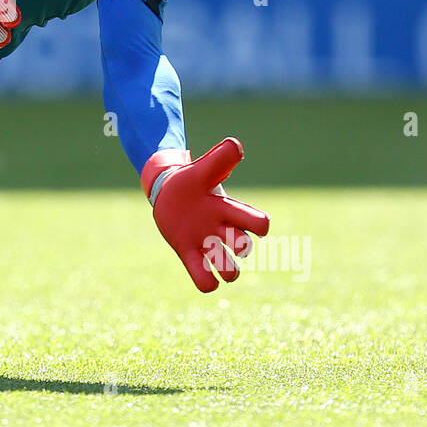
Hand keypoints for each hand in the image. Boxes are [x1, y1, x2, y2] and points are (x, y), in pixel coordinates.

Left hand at [142, 137, 270, 292]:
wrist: (167, 190)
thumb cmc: (190, 179)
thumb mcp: (203, 168)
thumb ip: (220, 159)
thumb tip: (236, 145)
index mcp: (229, 210)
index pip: (256, 222)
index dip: (259, 225)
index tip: (255, 223)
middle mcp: (223, 230)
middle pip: (244, 248)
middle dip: (239, 247)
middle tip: (221, 236)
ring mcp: (206, 244)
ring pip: (229, 269)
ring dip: (226, 268)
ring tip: (210, 254)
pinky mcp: (189, 254)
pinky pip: (204, 278)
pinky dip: (206, 281)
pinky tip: (202, 273)